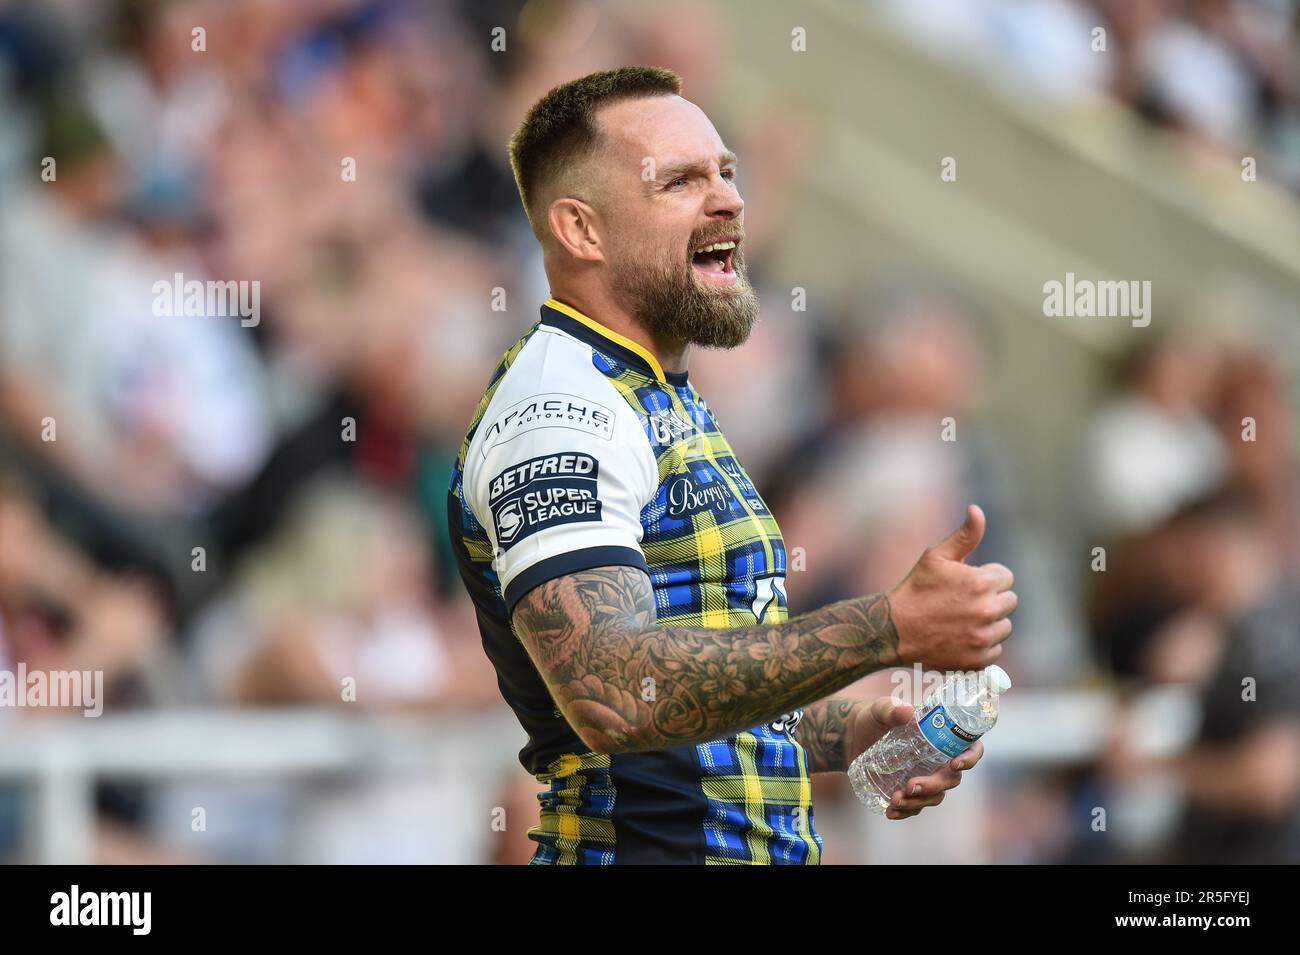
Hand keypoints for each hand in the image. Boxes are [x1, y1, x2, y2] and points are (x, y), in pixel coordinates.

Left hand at [846, 697, 983, 818]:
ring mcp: (925, 777)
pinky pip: (915, 806)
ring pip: (935, 796)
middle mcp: (938, 760)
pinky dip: (905, 812)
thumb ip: (891, 709)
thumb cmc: (872, 717)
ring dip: (918, 801)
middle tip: (911, 785)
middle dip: (934, 785)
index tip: (955, 764)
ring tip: (895, 799)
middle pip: (951, 779)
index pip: (969, 748)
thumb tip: (907, 711)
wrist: (850, 736)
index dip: (970, 758)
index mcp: (941, 736)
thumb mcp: (880, 710)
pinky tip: (891, 812)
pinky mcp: (909, 790)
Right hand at [887, 504, 1016, 670]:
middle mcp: (987, 611)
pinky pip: (995, 650)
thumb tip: (976, 509)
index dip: (986, 577)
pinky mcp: (978, 660)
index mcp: (981, 583)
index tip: (966, 583)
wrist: (894, 630)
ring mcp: (983, 638)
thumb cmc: (915, 589)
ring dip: (989, 623)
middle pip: (1009, 602)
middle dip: (991, 599)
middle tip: (962, 602)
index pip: (1006, 577)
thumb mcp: (936, 557)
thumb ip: (964, 535)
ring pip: (1004, 627)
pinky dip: (982, 645)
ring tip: (961, 620)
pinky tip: (960, 637)